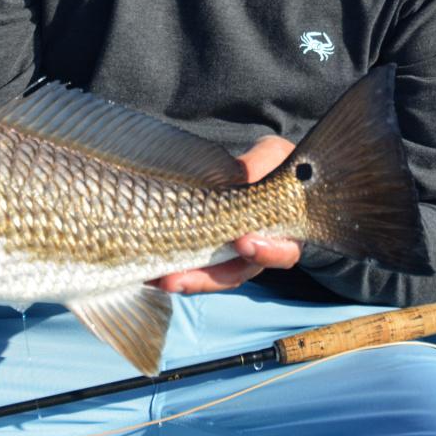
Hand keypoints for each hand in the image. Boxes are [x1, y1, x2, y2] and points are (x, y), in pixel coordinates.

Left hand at [152, 135, 301, 294]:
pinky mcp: (208, 250)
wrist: (253, 166)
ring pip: (211, 276)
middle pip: (237, 273)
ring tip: (161, 279)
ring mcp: (231, 253)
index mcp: (283, 231)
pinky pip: (193, 266)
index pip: (282, 252)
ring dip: (186, 279)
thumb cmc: (269, 163)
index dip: (266, 252)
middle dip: (208, 279)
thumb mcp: (270, 155)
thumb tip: (243, 174)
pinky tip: (152, 273)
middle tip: (180, 278)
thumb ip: (262, 163)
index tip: (244, 243)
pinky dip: (175, 269)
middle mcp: (257, 250)